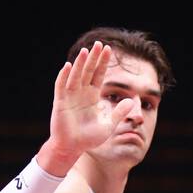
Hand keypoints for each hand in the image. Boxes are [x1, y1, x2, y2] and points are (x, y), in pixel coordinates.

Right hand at [43, 42, 136, 173]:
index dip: (103, 63)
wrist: (72, 148)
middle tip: (98, 44)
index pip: (98, 75)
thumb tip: (132, 101)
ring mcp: (70, 97)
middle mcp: (81, 93)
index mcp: (92, 97)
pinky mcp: (60, 102)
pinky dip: (64, 76)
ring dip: (80, 64)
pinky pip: (61, 86)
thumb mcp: (108, 125)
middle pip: (88, 71)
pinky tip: (68, 66)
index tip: (108, 49)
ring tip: (86, 51)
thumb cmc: (88, 139)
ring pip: (75, 76)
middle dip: (93, 58)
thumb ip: (119, 113)